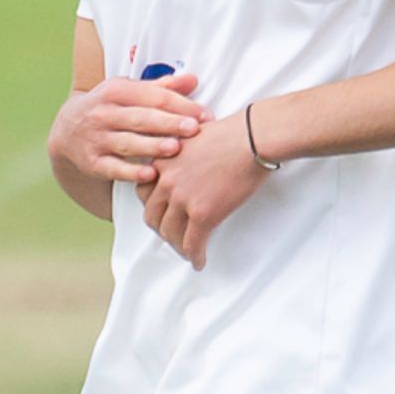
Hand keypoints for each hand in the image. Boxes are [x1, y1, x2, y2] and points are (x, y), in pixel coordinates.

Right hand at [48, 73, 210, 187]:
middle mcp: (103, 114)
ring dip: (151, 146)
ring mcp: (96, 139)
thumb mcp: (127, 91)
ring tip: (175, 148)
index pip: (152, 97)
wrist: (65, 130)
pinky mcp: (92, 163)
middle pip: (140, 118)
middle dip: (168, 123)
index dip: (179, 105)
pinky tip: (151, 174)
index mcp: (115, 91)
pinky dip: (131, 172)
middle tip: (193, 129)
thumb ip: (160, 88)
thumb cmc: (108, 108)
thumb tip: (193, 80)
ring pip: (127, 142)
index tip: (204, 115)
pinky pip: (112, 168)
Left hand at [136, 112, 268, 269]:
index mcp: (162, 161)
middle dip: (162, 228)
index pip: (142, 191)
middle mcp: (166, 181)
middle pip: (153, 215)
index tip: (162, 211)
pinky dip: (194, 256)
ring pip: (170, 233)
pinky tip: (199, 261)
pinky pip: (192, 243)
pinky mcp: (203, 213)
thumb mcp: (191, 135)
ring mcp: (182, 198)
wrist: (252, 137)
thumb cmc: (231, 131)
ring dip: (177, 245)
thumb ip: (180, 151)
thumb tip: (188, 160)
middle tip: (172, 234)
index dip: (152, 204)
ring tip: (187, 249)